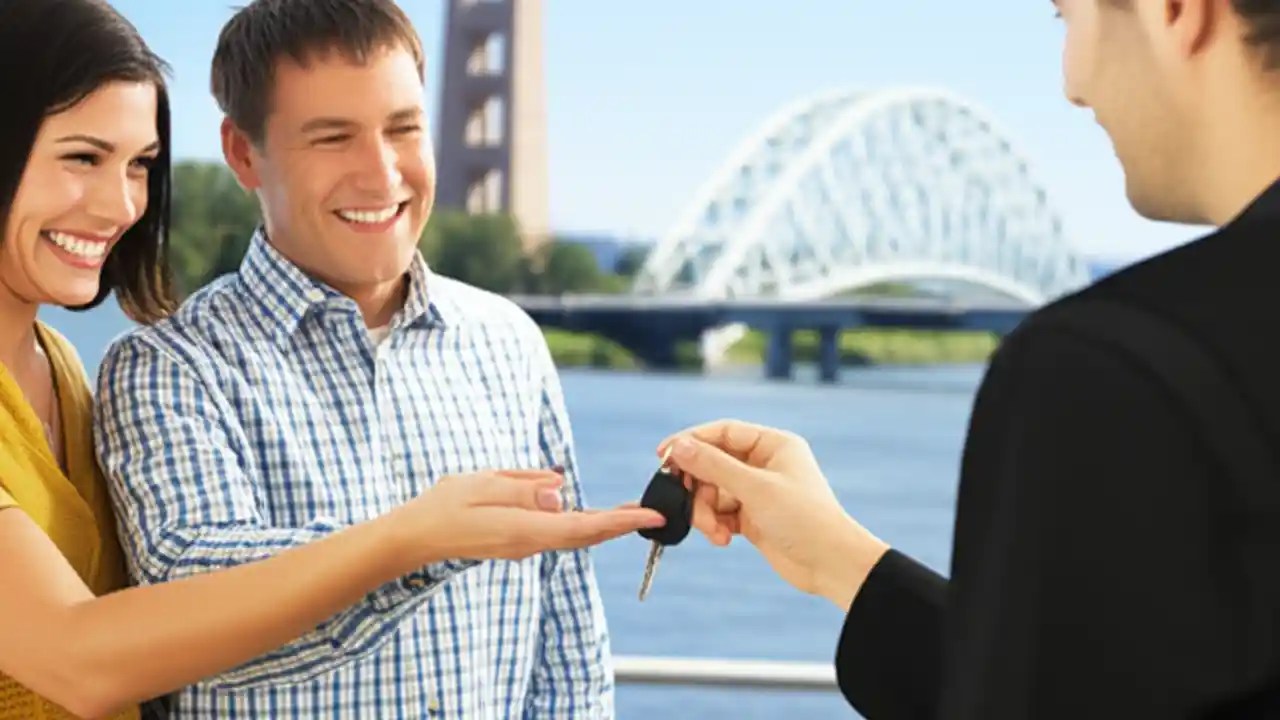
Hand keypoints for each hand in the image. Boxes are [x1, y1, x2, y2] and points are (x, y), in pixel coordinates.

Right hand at [396, 469, 664, 564]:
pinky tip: (592, 514)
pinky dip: (581, 523)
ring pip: (573, 533)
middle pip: (585, 534)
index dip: (620, 521)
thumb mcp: (484, 485)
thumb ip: (524, 488)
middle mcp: (531, 542)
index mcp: (525, 530)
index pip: (583, 526)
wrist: (417, 535)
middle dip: (620, 524)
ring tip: (632, 512)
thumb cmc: (445, 506)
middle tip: (654, 514)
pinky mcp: (519, 540)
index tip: (650, 516)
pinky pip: (557, 531)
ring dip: (602, 523)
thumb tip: (559, 489)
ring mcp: (525, 544)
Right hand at [658, 421, 888, 609]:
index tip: (663, 456)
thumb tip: (678, 447)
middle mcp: (765, 464)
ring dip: (706, 512)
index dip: (691, 442)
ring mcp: (758, 491)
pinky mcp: (753, 517)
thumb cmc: (804, 519)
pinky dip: (715, 525)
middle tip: (684, 503)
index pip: (723, 433)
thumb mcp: (755, 489)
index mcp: (773, 445)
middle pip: (712, 464)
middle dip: (698, 487)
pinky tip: (723, 539)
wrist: (831, 565)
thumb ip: (713, 466)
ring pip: (713, 492)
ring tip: (715, 532)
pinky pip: (721, 513)